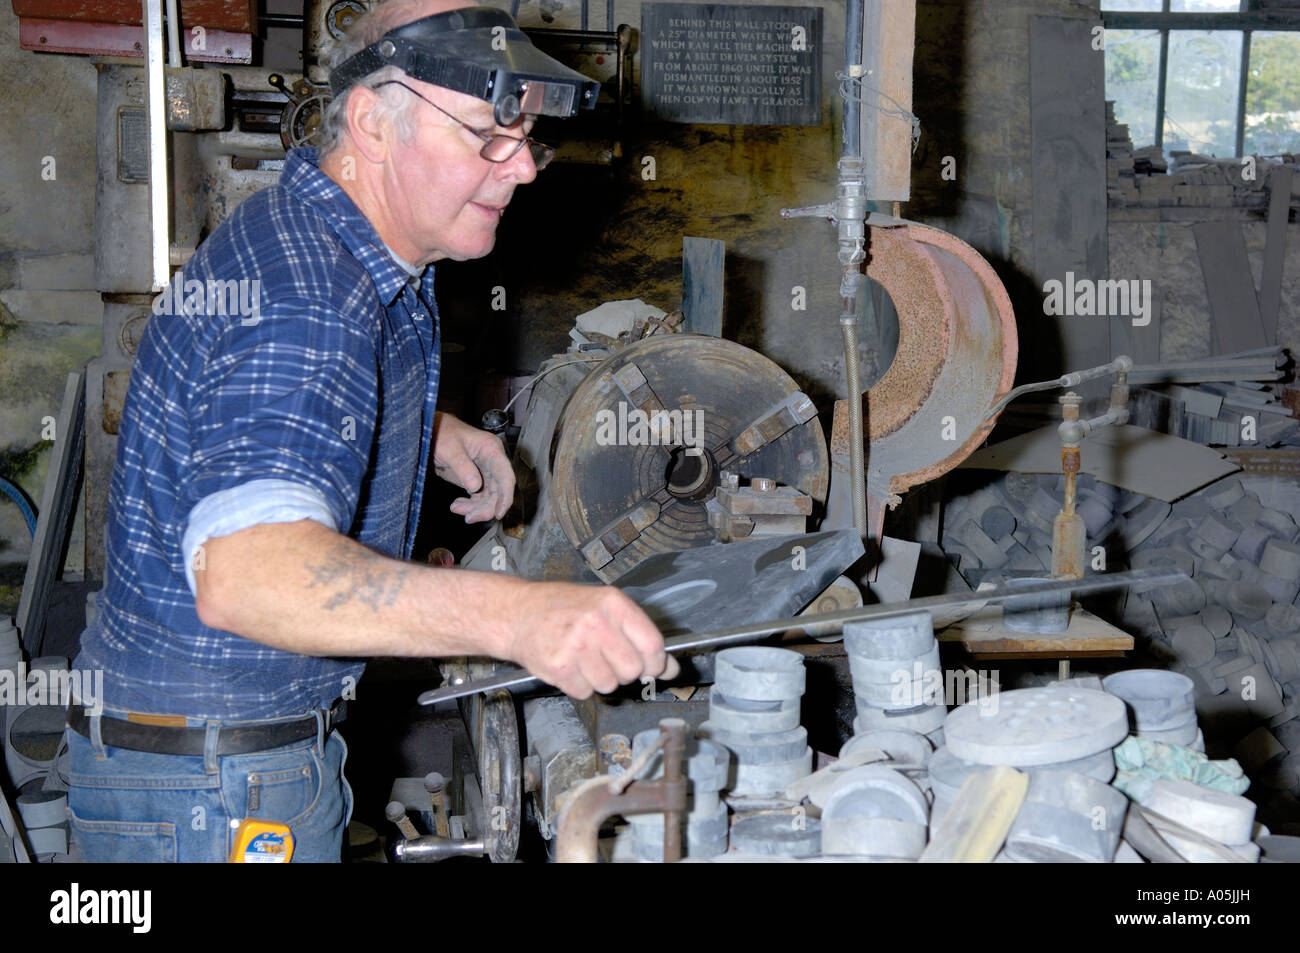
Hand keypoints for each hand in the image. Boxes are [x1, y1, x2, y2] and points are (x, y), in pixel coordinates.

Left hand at [432, 412, 515, 522]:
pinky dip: (470, 505)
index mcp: (492, 450)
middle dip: (485, 507)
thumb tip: (475, 487)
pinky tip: (457, 505)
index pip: (506, 476)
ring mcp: (485, 471)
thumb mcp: (450, 448)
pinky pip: (480, 497)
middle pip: (498, 491)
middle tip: (469, 517)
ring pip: (489, 497)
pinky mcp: (476, 478)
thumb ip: (463, 466)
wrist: (430, 431)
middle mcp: (493, 461)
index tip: (499, 513)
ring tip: (456, 508)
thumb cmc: (441, 433)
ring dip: (476, 508)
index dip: (505, 497)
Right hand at [506, 582, 680, 698]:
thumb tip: (670, 667)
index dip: (655, 662)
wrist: (518, 613)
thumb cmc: (563, 609)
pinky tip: (568, 665)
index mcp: (612, 603)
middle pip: (632, 670)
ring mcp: (576, 646)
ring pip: (609, 685)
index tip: (651, 667)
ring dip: (599, 679)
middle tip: (606, 658)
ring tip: (583, 659)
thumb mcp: (604, 608)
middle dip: (623, 671)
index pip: (652, 644)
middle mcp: (596, 623)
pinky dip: (578, 685)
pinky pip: (585, 692)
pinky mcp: (559, 667)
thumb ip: (638, 634)